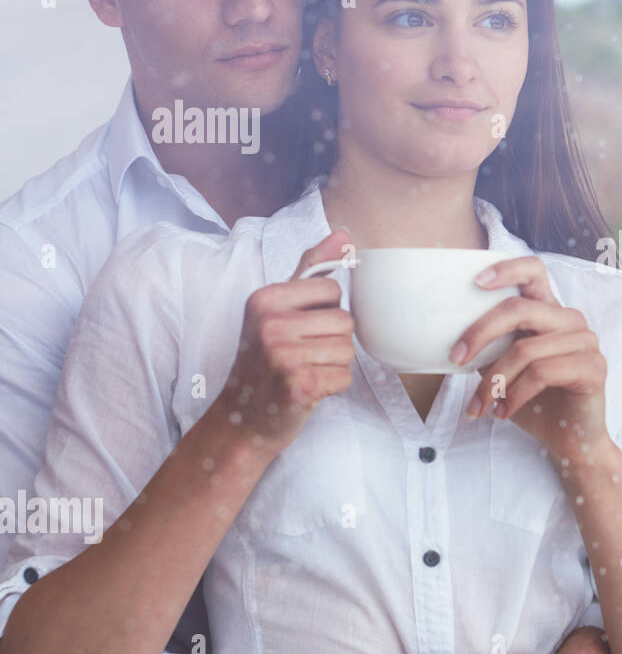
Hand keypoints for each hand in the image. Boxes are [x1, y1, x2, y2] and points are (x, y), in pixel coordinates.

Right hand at [213, 230, 355, 452]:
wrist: (241, 418)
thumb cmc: (266, 360)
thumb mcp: (279, 308)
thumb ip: (312, 269)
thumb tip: (345, 235)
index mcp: (264, 298)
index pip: (332, 290)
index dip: (324, 313)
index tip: (297, 330)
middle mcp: (269, 323)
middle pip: (345, 321)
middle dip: (332, 341)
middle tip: (300, 356)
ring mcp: (282, 355)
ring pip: (348, 349)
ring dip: (333, 365)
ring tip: (302, 371)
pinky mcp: (298, 384)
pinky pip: (344, 376)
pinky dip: (331, 387)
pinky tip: (306, 390)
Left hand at [455, 256, 608, 462]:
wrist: (569, 442)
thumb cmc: (534, 402)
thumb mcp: (504, 368)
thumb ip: (490, 346)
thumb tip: (448, 336)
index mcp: (549, 312)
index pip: (534, 271)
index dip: (506, 269)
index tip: (475, 283)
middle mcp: (570, 320)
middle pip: (520, 308)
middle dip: (481, 332)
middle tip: (456, 358)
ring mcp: (586, 341)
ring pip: (526, 349)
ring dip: (494, 382)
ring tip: (479, 405)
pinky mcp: (593, 367)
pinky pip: (543, 373)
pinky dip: (514, 395)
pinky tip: (502, 412)